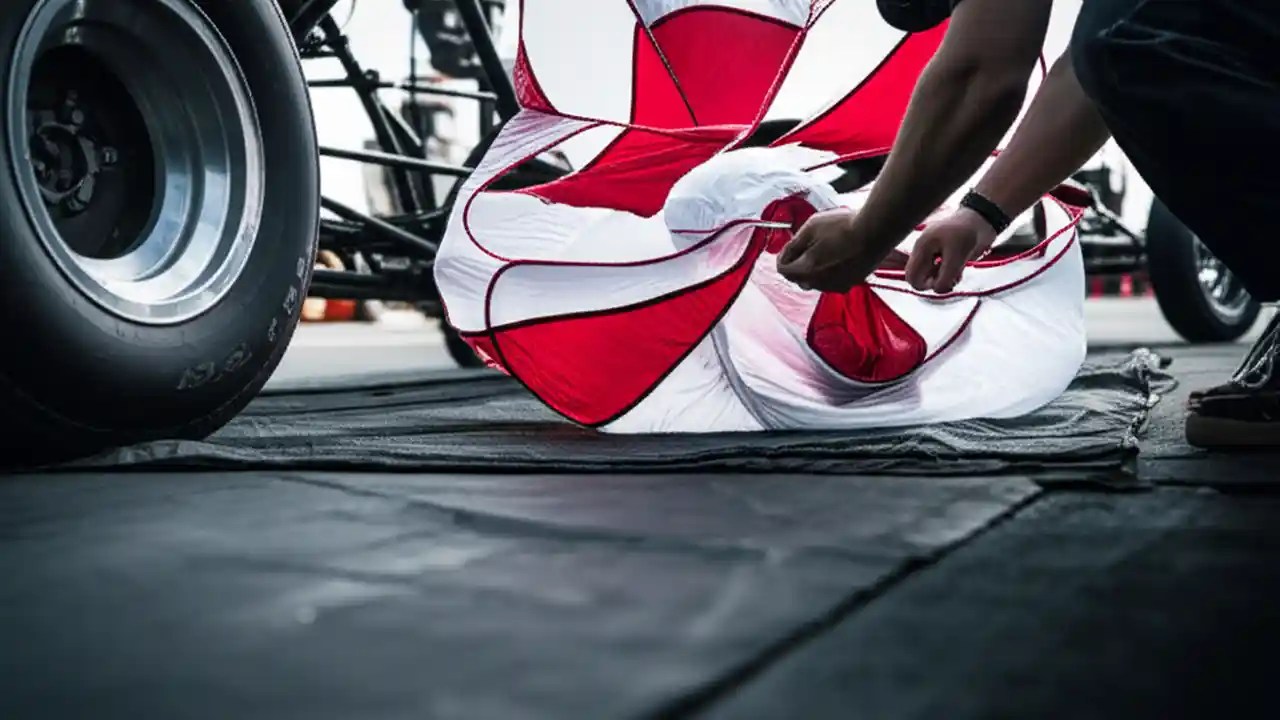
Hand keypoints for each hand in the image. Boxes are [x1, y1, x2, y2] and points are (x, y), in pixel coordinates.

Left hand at [776, 209, 895, 292]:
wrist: (876, 232)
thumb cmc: (844, 226)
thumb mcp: (811, 227)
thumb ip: (793, 244)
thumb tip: (785, 254)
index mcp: (807, 270)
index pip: (783, 269)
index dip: (784, 255)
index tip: (791, 245)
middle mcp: (820, 283)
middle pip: (798, 277)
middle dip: (798, 263)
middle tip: (809, 244)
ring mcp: (836, 285)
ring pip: (815, 280)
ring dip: (814, 267)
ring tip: (827, 247)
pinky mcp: (850, 283)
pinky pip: (831, 280)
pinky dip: (829, 270)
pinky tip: (839, 254)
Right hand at [903, 208, 997, 292]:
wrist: (983, 218)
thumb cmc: (967, 234)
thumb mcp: (956, 258)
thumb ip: (945, 278)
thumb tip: (937, 290)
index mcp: (921, 248)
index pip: (911, 276)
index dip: (924, 285)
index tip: (942, 283)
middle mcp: (924, 251)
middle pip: (920, 277)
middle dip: (934, 283)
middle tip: (951, 280)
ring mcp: (933, 253)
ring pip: (931, 276)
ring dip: (943, 279)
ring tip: (957, 274)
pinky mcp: (944, 255)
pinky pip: (940, 271)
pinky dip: (949, 275)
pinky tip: (959, 270)